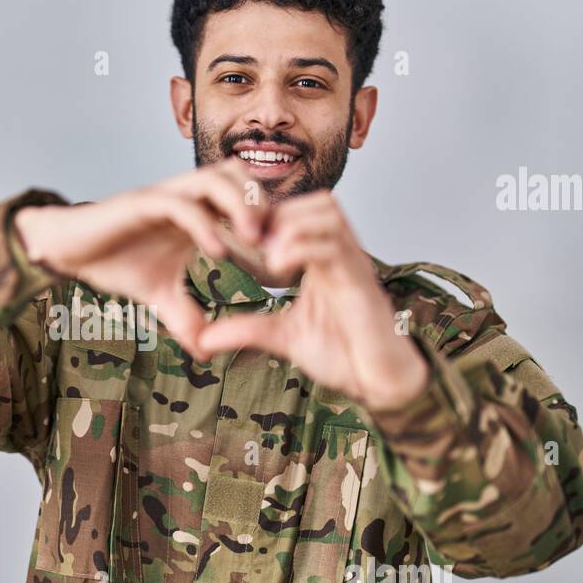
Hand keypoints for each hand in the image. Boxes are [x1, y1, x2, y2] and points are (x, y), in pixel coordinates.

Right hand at [14, 157, 265, 358]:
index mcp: (198, 213)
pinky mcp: (142, 203)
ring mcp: (166, 197)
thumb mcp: (159, 297)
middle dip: (265, 205)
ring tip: (255, 240)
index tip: (289, 258)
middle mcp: (186, 197)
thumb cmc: (115, 262)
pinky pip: (181, 205)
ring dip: (240, 205)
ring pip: (216, 178)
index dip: (271, 224)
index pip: (245, 202)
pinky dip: (204, 224)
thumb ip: (186, 318)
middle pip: (240, 177)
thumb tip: (207, 352)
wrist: (69, 251)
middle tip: (280, 243)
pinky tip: (218, 251)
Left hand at [195, 189, 430, 410]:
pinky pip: (333, 246)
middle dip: (280, 213)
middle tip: (251, 241)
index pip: (303, 213)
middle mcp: (343, 254)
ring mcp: (354, 264)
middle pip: (319, 201)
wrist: (380, 381)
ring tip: (266, 255)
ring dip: (291, 225)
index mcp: (325, 259)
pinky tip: (277, 267)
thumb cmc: (342, 354)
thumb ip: (246, 330)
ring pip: (328, 213)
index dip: (271, 217)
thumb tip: (202, 340)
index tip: (240, 238)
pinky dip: (301, 247)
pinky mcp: (360, 281)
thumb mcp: (282, 338)